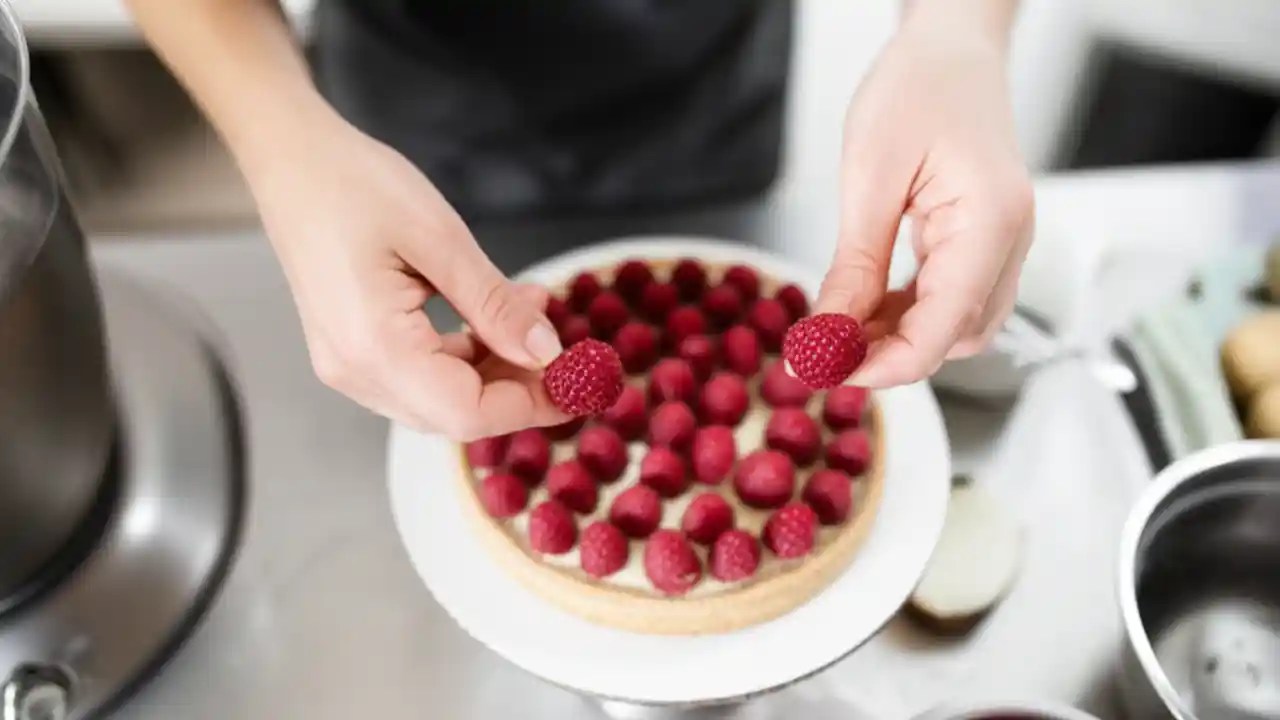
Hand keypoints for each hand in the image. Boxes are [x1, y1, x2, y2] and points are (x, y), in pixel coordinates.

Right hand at [246, 114, 568, 439]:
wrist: (290, 159)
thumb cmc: (354, 184)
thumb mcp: (441, 239)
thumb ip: (495, 306)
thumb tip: (547, 354)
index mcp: (373, 348)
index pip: (467, 412)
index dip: (530, 404)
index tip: (578, 382)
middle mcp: (354, 371)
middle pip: (454, 413)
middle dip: (517, 386)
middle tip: (565, 345)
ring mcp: (348, 364)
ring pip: (440, 397)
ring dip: (495, 368)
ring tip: (531, 313)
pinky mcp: (352, 350)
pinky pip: (419, 375)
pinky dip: (465, 356)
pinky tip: (490, 317)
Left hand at [816, 1, 1033, 386]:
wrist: (952, 45)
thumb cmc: (917, 87)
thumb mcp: (870, 175)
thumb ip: (855, 264)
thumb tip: (827, 335)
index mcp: (991, 223)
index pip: (944, 330)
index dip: (884, 366)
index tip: (827, 372)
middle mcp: (1010, 242)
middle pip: (955, 337)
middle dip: (890, 356)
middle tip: (823, 353)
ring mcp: (1004, 243)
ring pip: (956, 325)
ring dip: (899, 338)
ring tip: (838, 328)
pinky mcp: (985, 241)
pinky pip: (953, 297)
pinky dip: (909, 313)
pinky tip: (866, 307)